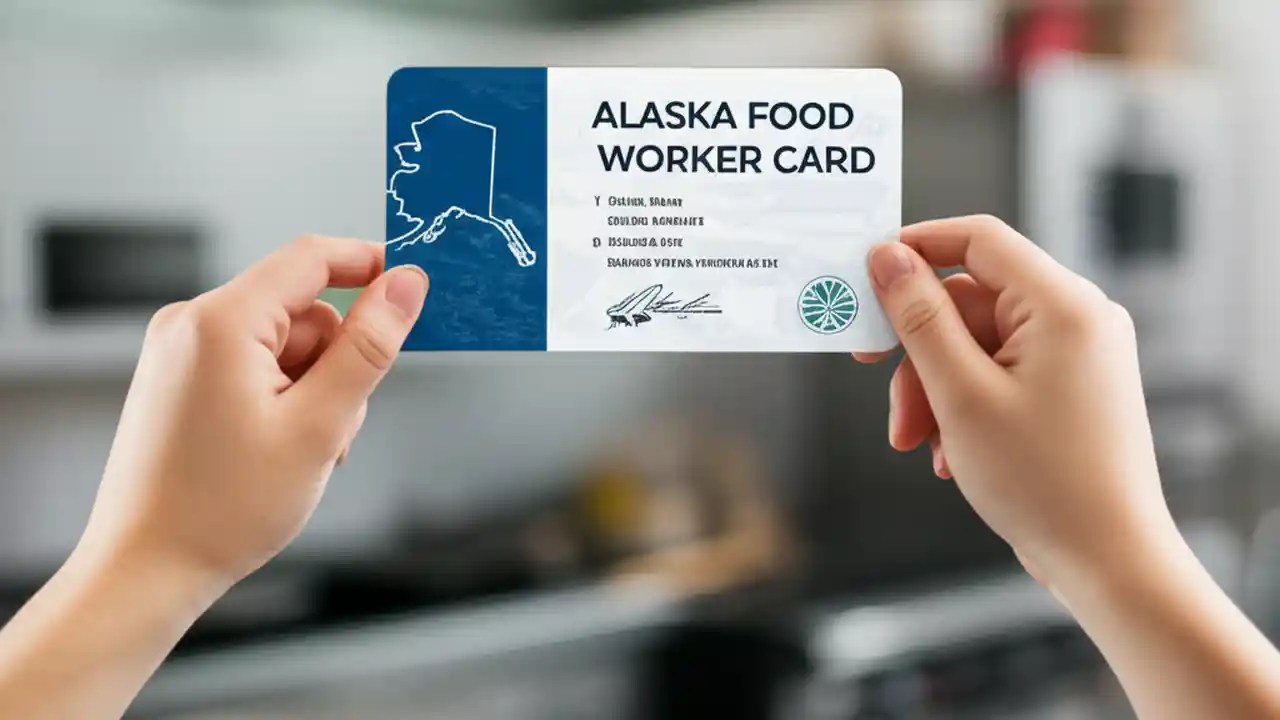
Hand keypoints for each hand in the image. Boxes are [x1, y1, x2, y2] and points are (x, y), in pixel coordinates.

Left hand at [79, 236, 427, 591]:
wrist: (146, 570)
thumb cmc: (223, 508)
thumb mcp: (319, 424)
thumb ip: (370, 347)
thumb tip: (407, 284)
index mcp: (221, 321)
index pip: (313, 257)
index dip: (371, 266)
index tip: (414, 292)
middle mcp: (192, 324)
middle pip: (304, 311)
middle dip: (338, 362)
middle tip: (335, 427)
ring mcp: (182, 352)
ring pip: (286, 345)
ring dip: (314, 390)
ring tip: (301, 452)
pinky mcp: (182, 380)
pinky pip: (256, 366)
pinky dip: (284, 400)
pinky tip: (277, 450)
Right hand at [857, 216, 1171, 587]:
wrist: (1109, 561)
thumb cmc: (1047, 483)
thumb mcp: (961, 394)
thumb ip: (918, 318)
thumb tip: (887, 259)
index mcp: (1062, 305)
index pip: (977, 239)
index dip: (916, 247)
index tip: (866, 276)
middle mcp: (1078, 319)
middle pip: (967, 304)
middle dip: (919, 356)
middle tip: (890, 401)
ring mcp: (1077, 354)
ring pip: (976, 345)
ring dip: (936, 391)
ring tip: (921, 444)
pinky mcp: (1069, 387)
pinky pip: (998, 373)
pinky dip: (964, 406)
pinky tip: (952, 454)